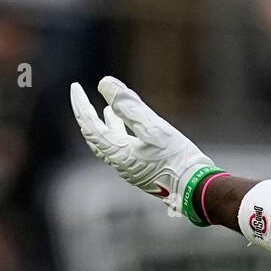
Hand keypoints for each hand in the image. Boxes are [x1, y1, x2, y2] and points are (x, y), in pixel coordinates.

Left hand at [71, 76, 217, 220]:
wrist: (195, 187)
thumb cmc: (176, 159)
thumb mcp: (153, 128)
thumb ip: (129, 106)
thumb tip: (104, 83)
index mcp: (116, 153)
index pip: (89, 125)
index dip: (80, 104)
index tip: (75, 87)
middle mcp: (118, 162)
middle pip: (94, 135)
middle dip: (87, 114)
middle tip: (82, 96)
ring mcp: (130, 168)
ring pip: (109, 142)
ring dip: (105, 124)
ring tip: (106, 109)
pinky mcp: (142, 169)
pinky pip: (123, 148)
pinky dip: (121, 133)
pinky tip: (131, 129)